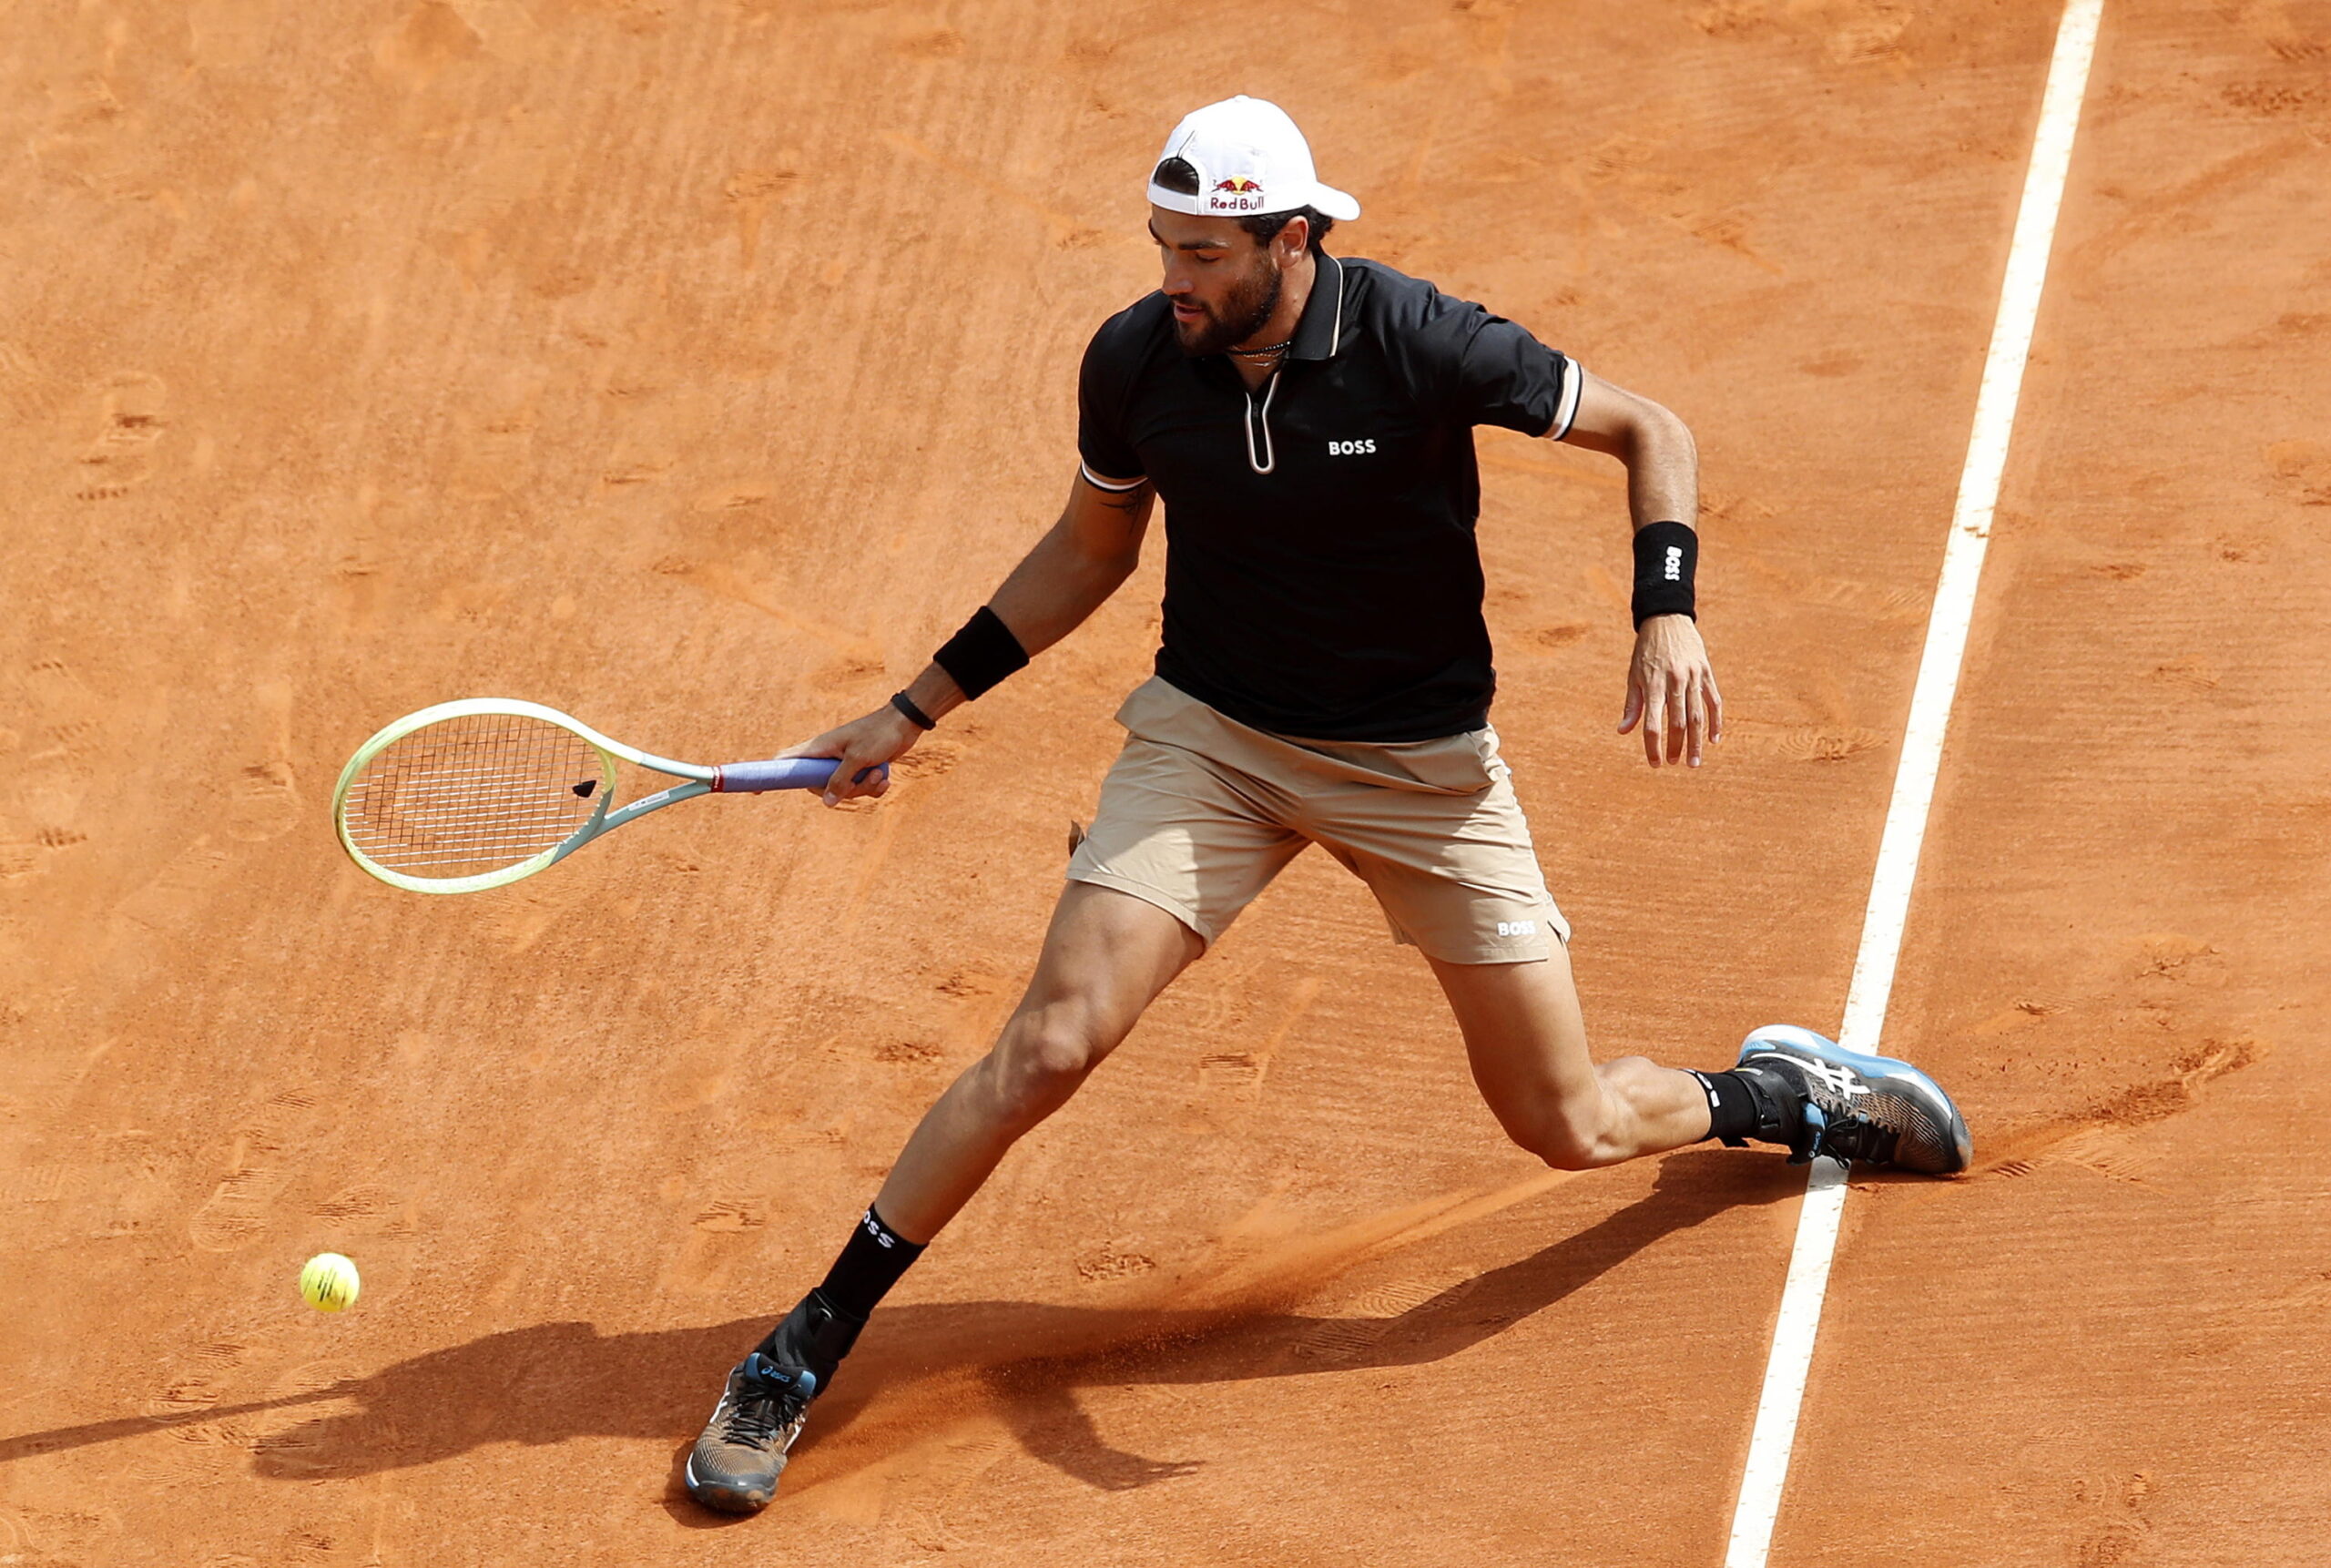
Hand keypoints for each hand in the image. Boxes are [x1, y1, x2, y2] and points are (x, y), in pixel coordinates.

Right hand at [778, 704, 922, 805]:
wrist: (904, 724)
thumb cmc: (879, 734)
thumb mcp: (858, 759)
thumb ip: (840, 781)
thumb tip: (827, 803)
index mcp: (818, 749)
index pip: (785, 762)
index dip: (769, 776)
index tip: (755, 792)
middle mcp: (826, 757)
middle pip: (819, 788)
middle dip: (844, 791)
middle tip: (863, 776)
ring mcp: (842, 764)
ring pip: (843, 792)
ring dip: (864, 788)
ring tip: (878, 773)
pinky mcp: (858, 770)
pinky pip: (859, 790)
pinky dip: (873, 787)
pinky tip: (885, 778)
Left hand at [1618, 614, 1721, 768]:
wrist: (1666, 619)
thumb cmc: (1646, 652)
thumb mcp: (1633, 675)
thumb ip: (1632, 705)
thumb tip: (1623, 731)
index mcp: (1653, 684)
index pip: (1652, 724)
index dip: (1653, 746)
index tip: (1655, 763)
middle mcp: (1674, 681)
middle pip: (1678, 723)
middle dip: (1676, 747)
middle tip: (1675, 763)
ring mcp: (1692, 677)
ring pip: (1697, 716)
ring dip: (1696, 742)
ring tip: (1693, 762)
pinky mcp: (1706, 673)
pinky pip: (1714, 701)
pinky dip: (1715, 722)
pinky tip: (1713, 740)